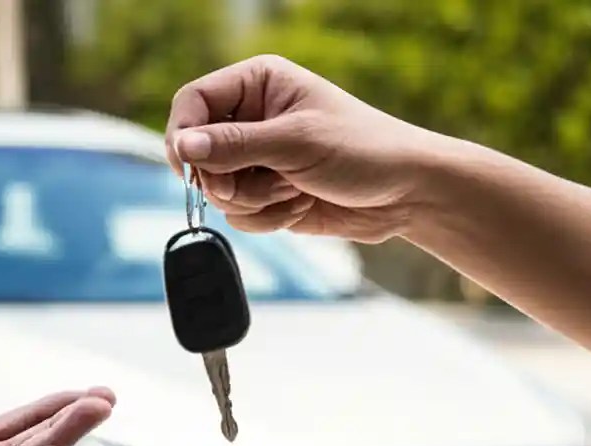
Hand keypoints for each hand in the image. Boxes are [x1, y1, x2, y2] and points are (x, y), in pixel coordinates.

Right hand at [166, 54, 453, 241]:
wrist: (407, 193)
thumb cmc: (364, 150)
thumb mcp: (297, 142)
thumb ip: (235, 145)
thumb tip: (184, 146)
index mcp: (258, 83)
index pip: (193, 101)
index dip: (184, 134)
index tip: (191, 168)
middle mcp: (252, 118)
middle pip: (198, 153)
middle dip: (228, 178)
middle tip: (264, 183)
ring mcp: (257, 158)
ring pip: (217, 190)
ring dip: (254, 200)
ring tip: (296, 190)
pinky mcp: (266, 194)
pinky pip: (238, 214)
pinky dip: (266, 218)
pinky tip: (301, 204)